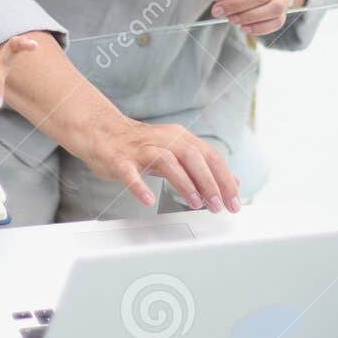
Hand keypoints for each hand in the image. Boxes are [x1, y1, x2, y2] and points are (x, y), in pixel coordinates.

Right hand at [81, 117, 240, 212]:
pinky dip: (140, 186)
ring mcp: (141, 149)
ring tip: (195, 203)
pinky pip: (130, 172)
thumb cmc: (141, 146)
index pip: (210, 156)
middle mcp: (163, 140)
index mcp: (180, 137)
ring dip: (184, 183)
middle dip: (209, 182)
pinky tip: (148, 199)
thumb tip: (234, 181)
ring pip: (167, 161)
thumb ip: (204, 165)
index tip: (234, 201)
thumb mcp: (176, 151)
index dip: (225, 179)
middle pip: (192, 156)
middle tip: (218, 205)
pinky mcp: (120, 159)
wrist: (103, 131)